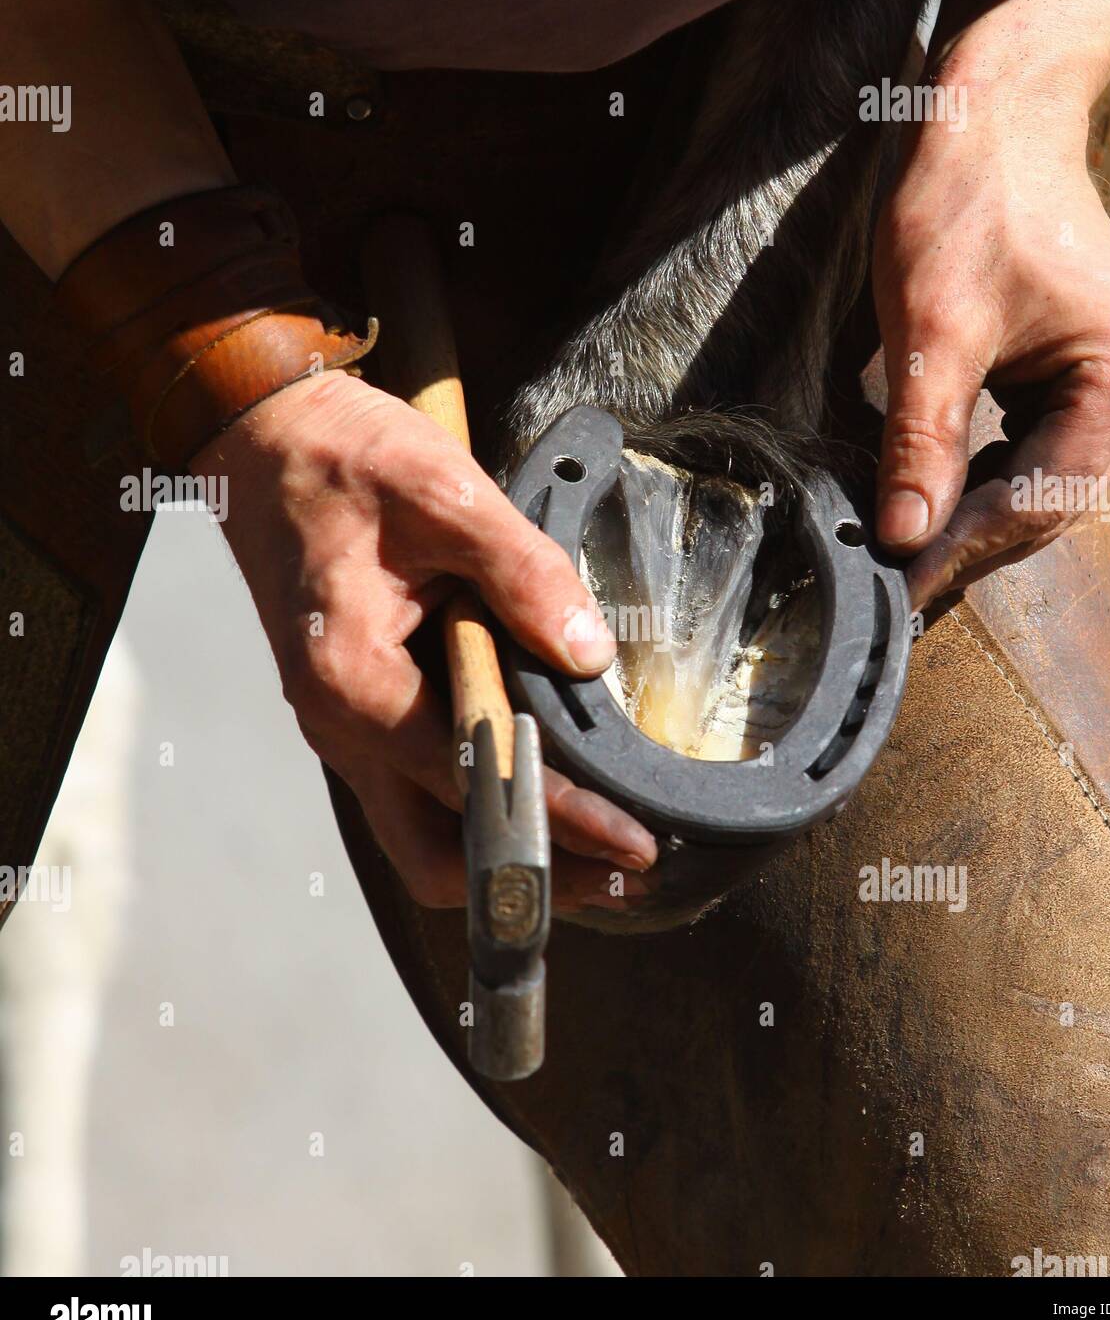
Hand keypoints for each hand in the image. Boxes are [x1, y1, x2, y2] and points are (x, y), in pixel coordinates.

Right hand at [191, 370, 656, 911]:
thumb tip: (591, 655)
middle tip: (620, 877)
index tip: (634, 847)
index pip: (477, 780)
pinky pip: (417, 795)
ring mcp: (342, 730)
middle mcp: (339, 727)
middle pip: (435, 858)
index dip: (563, 821)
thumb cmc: (344, 460)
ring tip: (594, 854)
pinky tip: (537, 795)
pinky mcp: (357, 718)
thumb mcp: (445, 493)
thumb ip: (525, 573)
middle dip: (530, 879)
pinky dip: (478, 814)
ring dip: (504, 856)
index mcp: (356, 680)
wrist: (265, 440)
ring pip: (422, 837)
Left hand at [872, 94, 1109, 609]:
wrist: (993, 126)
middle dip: (969, 540)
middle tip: (895, 577)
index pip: (1038, 500)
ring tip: (907, 544)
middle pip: (1048, 506)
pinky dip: (986, 481)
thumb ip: (921, 442)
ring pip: (1042, 490)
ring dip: (975, 518)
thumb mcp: (933, 334)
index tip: (900, 584)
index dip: (962, 549)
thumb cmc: (970, 206)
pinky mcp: (1092, 386)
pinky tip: (938, 492)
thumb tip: (903, 533)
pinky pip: (1038, 458)